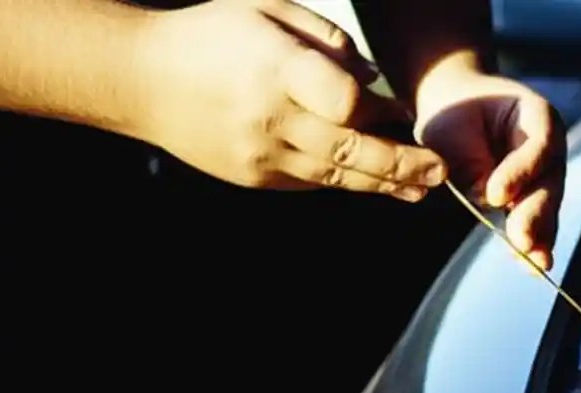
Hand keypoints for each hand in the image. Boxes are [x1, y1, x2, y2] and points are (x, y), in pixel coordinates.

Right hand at [137, 0, 443, 200]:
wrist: (140, 78)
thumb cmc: (212, 35)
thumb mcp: (266, 11)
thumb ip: (326, 40)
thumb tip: (374, 81)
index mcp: (274, 67)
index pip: (341, 100)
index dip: (376, 109)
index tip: (400, 110)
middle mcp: (269, 117)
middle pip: (348, 149)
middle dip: (401, 163)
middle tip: (440, 171)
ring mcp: (260, 154)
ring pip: (335, 176)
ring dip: (384, 184)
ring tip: (422, 188)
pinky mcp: (255, 177)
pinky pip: (311, 182)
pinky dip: (345, 180)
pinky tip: (378, 181)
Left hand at [416, 66, 566, 269]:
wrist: (452, 111)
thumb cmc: (451, 113)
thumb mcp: (452, 130)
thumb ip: (471, 162)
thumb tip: (491, 201)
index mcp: (538, 116)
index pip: (538, 144)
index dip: (521, 172)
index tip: (494, 196)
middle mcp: (550, 148)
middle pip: (549, 182)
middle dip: (535, 215)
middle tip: (521, 240)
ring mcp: (546, 175)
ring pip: (547, 207)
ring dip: (540, 236)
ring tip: (534, 262)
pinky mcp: (534, 200)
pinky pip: (538, 222)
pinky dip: (533, 243)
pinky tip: (532, 265)